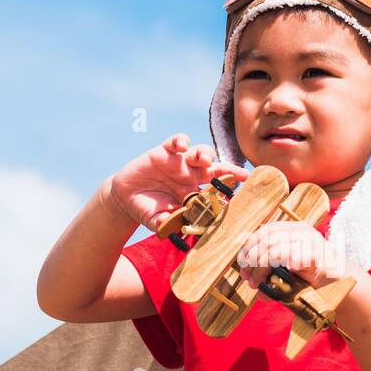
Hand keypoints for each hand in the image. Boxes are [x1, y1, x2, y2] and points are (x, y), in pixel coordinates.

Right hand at [106, 134, 249, 230]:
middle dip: (229, 169)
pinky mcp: (164, 151)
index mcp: (194, 192)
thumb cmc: (147, 211)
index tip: (245, 191)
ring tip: (205, 159)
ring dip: (205, 154)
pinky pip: (176, 141)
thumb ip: (167, 224)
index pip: (217, 189)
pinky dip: (180, 140)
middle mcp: (191, 175)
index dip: (231, 189)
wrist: (125, 198)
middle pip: (215, 169)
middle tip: (238, 174)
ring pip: (199, 153)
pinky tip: (181, 146)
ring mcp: (179, 162)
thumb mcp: (158, 220)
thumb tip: (177, 230)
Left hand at [235, 220, 358, 293]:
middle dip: (252, 260)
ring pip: (274, 251)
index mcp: (293, 229)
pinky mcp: (316, 256)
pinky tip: (280, 274)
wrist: (342, 282)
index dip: (249, 246)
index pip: (264, 230)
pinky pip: (294, 258)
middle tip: (248, 278)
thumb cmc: (312, 276)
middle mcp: (301, 231)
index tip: (241, 264)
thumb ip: (270, 268)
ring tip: (258, 284)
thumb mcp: (288, 268)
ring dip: (261, 269)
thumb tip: (250, 280)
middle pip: (266, 240)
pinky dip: (284, 266)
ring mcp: (310, 242)